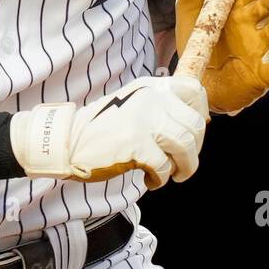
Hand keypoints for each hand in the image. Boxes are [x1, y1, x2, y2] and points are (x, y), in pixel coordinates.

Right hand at [9, 75, 208, 189]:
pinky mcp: (136, 145)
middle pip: (194, 125)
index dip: (201, 114)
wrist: (66, 141)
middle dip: (195, 150)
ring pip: (185, 146)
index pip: (193, 91)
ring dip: (185, 167)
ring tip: (173, 175)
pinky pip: (165, 166)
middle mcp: (150, 99)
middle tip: (183, 163)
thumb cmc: (100, 129)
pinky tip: (151, 180)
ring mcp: (143, 121)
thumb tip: (197, 123)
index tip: (195, 132)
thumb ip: (159, 108)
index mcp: (150, 87)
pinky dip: (162, 179)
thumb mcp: (132, 104)